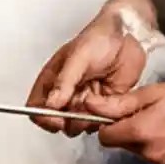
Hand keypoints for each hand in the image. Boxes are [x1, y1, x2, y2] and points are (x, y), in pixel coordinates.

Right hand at [26, 11, 147, 136]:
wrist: (127, 37)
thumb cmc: (98, 39)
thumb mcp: (78, 57)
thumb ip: (64, 81)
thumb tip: (51, 103)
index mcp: (52, 81)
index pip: (37, 108)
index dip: (43, 118)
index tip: (57, 120)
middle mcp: (66, 94)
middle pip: (58, 121)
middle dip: (69, 121)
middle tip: (83, 109)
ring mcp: (85, 101)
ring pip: (79, 126)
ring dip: (87, 121)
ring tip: (98, 103)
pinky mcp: (104, 106)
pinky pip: (99, 122)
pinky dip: (104, 119)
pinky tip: (109, 104)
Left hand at [85, 82, 164, 163]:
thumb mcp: (154, 93)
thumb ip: (120, 103)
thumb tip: (93, 105)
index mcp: (141, 132)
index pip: (105, 136)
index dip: (107, 123)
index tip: (116, 112)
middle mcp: (149, 152)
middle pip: (121, 143)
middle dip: (126, 128)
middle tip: (146, 111)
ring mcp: (161, 163)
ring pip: (136, 150)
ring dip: (141, 136)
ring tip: (162, 120)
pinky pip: (153, 156)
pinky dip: (156, 145)